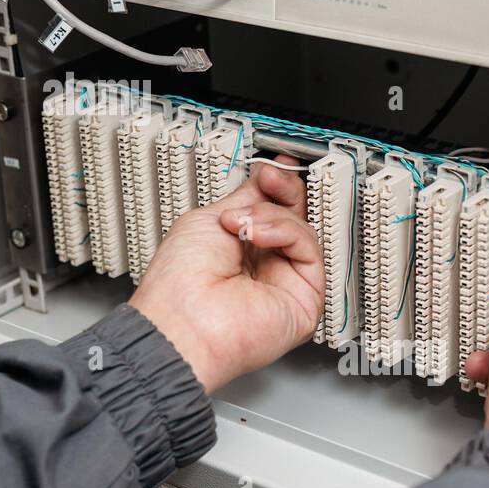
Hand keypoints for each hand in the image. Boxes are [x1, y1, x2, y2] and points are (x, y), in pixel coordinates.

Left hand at [130, 156, 323, 393]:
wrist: (183, 319)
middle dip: (282, 190)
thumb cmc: (180, 281)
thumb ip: (245, 199)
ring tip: (241, 224)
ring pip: (302, 228)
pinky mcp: (304, 297)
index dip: (275, 186)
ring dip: (271, 216)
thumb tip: (266, 178)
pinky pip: (309, 248)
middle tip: (270, 178)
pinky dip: (285, 232)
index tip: (273, 168)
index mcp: (237, 247)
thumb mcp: (209, 220)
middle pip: (292, 216)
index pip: (269, 210)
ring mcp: (283, 281)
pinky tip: (258, 236)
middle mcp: (262, 265)